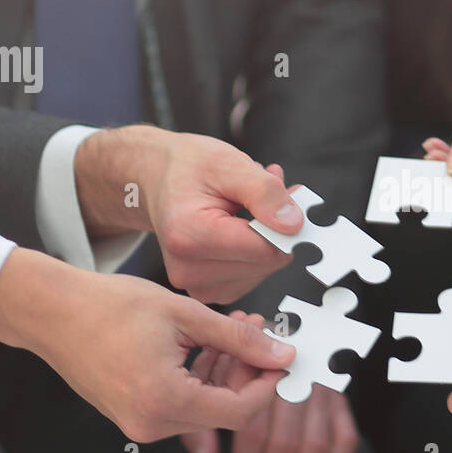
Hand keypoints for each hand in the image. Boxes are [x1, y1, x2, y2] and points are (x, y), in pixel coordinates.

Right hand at [0, 250, 293, 442]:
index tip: (279, 358)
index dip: (267, 385)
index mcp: (166, 400)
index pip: (241, 412)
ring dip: (224, 372)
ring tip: (233, 329)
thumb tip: (279, 354)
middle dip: (246, 373)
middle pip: (224, 412)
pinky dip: (199, 378)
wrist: (52, 311)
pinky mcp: (133, 415)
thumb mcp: (185, 314)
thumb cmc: (107, 305)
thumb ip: (238, 338)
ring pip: (204, 408)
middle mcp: (151, 423)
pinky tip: (205, 345)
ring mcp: (139, 424)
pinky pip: (181, 405)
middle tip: (257, 332)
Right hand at [76, 125, 303, 303]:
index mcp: (188, 234)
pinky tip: (244, 227)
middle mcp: (186, 267)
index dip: (285, 225)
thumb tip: (294, 225)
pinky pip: (251, 278)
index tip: (290, 198)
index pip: (262, 249)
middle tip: (266, 194)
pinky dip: (255, 253)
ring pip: (261, 272)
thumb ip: (264, 193)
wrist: (156, 178)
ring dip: (266, 240)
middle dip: (276, 229)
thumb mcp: (228, 163)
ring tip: (249, 207)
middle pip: (263, 264)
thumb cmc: (187, 167)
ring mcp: (194, 284)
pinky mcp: (205, 289)